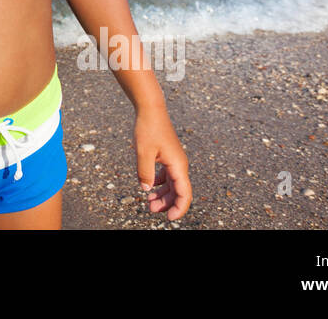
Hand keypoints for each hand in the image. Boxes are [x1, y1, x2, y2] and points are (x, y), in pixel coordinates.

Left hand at [134, 106, 190, 220]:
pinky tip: (149, 186)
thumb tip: (146, 190)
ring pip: (172, 184)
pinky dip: (160, 183)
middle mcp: (179, 164)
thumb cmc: (148, 128)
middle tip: (150, 209)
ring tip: (148, 201)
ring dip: (163, 194)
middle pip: (178, 191)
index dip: (179, 208)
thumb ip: (145, 173)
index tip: (169, 218)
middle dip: (167, 203)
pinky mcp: (167, 155)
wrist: (150, 109)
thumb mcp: (143, 152)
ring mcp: (174, 160)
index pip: (184, 193)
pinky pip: (167, 175)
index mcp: (178, 165)